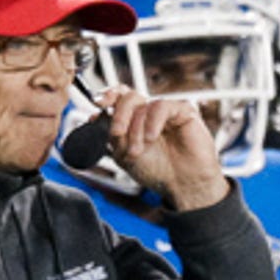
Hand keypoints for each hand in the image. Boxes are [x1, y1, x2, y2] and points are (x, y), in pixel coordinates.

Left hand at [96, 85, 228, 212]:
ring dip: (136, 129)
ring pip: (143, 105)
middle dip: (119, 116)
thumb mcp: (125, 154)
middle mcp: (149, 112)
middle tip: (117, 134)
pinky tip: (151, 137)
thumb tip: (96, 115)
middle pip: (128, 97)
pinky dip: (152, 122)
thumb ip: (112, 134)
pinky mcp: (183, 111)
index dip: (107, 95)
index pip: (119, 97)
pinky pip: (161, 106)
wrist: (182, 184)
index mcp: (135, 119)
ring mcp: (166, 110)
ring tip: (138, 150)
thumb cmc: (158, 171)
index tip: (98, 104)